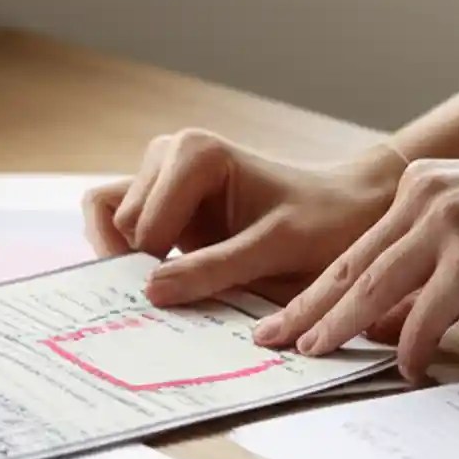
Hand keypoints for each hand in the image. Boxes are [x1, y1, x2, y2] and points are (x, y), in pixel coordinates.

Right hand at [83, 129, 403, 305]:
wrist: (347, 212)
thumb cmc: (322, 225)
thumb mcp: (275, 252)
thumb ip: (215, 269)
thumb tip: (151, 292)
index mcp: (196, 155)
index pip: (137, 224)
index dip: (151, 269)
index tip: (178, 304)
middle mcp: (171, 154)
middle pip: (115, 223)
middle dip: (137, 265)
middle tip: (176, 300)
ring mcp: (163, 177)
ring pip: (111, 225)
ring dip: (132, 262)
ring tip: (175, 288)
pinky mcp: (163, 203)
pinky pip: (120, 227)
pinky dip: (129, 256)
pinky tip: (167, 281)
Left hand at [253, 143, 458, 380]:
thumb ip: (438, 275)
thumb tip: (400, 324)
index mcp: (423, 186)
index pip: (358, 248)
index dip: (318, 288)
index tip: (288, 315)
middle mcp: (425, 198)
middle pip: (351, 266)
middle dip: (307, 309)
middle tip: (270, 338)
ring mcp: (448, 224)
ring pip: (374, 287)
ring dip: (339, 327)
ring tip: (312, 356)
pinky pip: (427, 314)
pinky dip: (412, 345)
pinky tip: (404, 368)